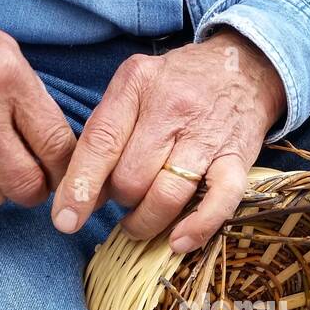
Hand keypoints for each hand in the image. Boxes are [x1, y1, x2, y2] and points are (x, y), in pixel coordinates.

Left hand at [49, 29, 286, 252]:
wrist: (244, 67)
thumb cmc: (177, 84)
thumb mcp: (134, 87)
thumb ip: (106, 131)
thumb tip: (81, 191)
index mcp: (137, 83)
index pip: (101, 142)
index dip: (80, 186)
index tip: (65, 219)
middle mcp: (173, 107)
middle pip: (131, 177)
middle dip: (121, 199)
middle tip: (125, 196)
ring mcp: (207, 135)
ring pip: (166, 195)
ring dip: (146, 221)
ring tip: (140, 221)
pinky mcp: (238, 159)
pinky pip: (218, 202)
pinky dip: (197, 228)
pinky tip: (179, 241)